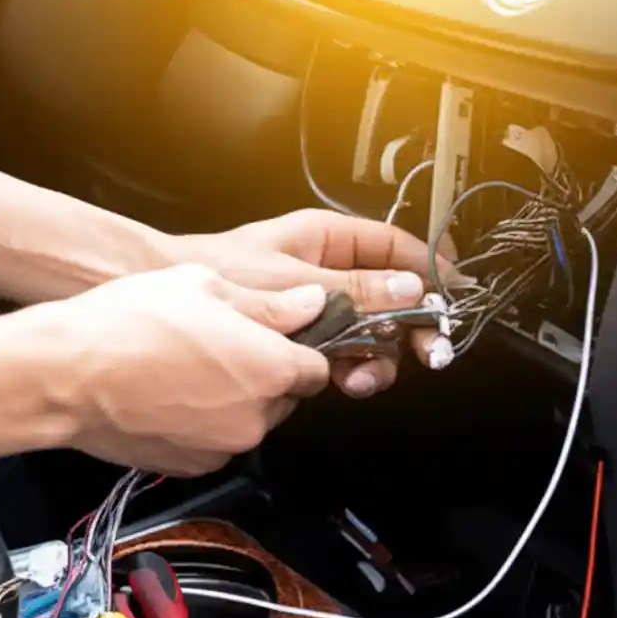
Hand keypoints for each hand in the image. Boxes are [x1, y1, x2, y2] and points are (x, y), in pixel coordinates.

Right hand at [43, 264, 329, 475]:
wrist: (63, 375)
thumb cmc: (127, 323)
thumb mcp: (203, 286)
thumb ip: (268, 304)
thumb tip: (310, 304)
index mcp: (270, 368)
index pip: (317, 368)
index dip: (297, 349)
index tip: (275, 337)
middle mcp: (255, 417)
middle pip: (284, 398)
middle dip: (264, 375)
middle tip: (218, 345)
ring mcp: (222, 449)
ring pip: (248, 422)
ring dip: (233, 402)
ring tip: (185, 369)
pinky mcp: (191, 467)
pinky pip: (215, 444)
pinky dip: (203, 426)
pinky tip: (167, 396)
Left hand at [171, 209, 454, 397]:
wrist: (162, 295)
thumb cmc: (217, 273)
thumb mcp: (296, 280)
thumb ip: (356, 290)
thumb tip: (410, 290)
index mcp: (329, 239)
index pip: (398, 247)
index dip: (432, 269)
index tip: (454, 294)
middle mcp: (328, 271)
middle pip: (393, 295)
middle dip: (411, 325)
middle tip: (428, 350)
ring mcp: (318, 305)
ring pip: (372, 329)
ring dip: (380, 354)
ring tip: (368, 373)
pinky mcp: (303, 336)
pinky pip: (344, 351)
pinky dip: (353, 367)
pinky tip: (348, 378)